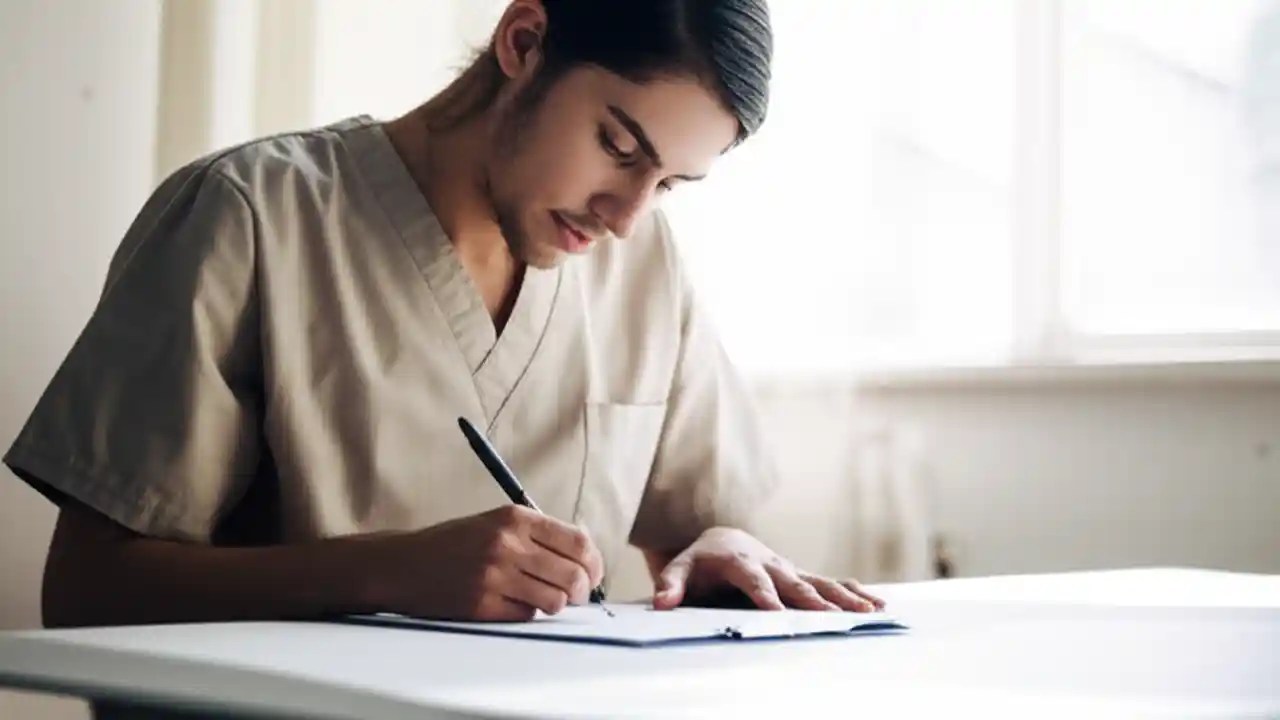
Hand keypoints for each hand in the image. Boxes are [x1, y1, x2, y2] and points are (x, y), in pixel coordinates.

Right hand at [368, 506, 603, 620]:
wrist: (404, 564)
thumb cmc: (454, 544)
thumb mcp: (496, 523)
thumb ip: (537, 533)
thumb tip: (585, 554)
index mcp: (515, 518)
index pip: (577, 542)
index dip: (594, 563)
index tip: (594, 574)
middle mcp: (507, 544)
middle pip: (573, 574)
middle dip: (582, 590)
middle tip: (577, 595)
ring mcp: (495, 575)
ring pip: (555, 600)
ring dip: (555, 604)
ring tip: (544, 600)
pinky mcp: (482, 604)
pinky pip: (527, 615)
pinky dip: (528, 613)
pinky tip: (515, 604)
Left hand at [651, 527, 884, 612]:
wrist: (722, 539)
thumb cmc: (699, 560)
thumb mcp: (679, 568)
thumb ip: (670, 585)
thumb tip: (662, 603)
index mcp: (740, 560)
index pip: (754, 581)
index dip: (765, 596)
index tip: (777, 613)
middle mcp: (770, 563)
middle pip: (795, 583)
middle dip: (814, 600)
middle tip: (834, 617)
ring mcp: (789, 569)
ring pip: (820, 583)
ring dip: (844, 597)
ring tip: (868, 611)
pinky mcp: (800, 576)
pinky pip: (830, 583)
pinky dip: (853, 592)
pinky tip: (876, 605)